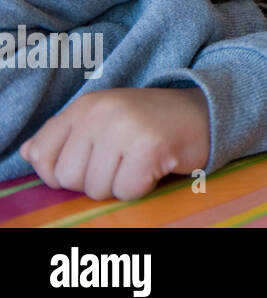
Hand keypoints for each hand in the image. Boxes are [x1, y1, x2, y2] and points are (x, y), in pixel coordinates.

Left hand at [19, 87, 209, 199]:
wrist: (207, 111)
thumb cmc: (152, 122)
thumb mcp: (105, 119)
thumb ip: (65, 136)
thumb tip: (29, 154)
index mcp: (85, 105)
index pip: (41, 154)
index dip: (61, 171)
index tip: (91, 162)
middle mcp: (100, 113)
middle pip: (68, 178)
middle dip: (95, 180)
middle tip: (122, 161)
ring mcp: (125, 128)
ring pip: (97, 189)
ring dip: (120, 185)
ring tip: (139, 163)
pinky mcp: (149, 147)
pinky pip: (127, 192)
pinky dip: (142, 188)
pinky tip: (155, 168)